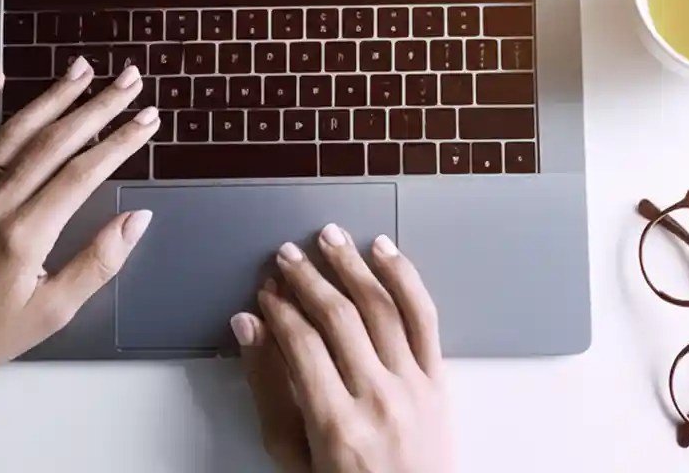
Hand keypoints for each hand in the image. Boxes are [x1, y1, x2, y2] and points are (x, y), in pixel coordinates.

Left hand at [0, 57, 157, 382]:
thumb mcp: (56, 309)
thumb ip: (99, 262)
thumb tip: (138, 220)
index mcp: (24, 235)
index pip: (83, 174)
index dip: (120, 142)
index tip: (147, 120)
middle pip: (53, 142)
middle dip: (97, 107)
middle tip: (129, 81)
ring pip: (13, 133)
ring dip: (50, 97)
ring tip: (82, 69)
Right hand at [233, 225, 452, 472]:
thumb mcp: (293, 456)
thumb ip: (269, 391)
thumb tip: (249, 329)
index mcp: (337, 426)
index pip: (302, 344)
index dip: (279, 309)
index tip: (265, 291)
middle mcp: (379, 400)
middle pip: (339, 318)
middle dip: (308, 278)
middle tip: (286, 256)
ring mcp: (414, 386)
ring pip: (382, 306)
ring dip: (351, 265)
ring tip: (329, 238)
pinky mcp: (439, 379)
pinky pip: (424, 316)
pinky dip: (404, 276)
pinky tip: (383, 252)